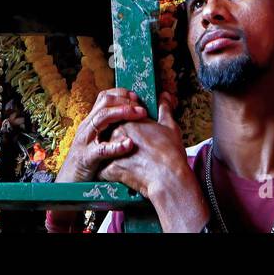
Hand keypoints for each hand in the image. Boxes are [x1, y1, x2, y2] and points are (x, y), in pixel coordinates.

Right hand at [55, 88, 147, 182]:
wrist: (67, 184)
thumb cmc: (87, 164)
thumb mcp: (96, 141)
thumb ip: (108, 130)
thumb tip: (131, 121)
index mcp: (90, 122)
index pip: (104, 98)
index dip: (121, 94)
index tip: (136, 97)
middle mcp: (86, 127)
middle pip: (104, 103)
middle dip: (125, 101)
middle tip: (142, 107)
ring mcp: (85, 142)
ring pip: (101, 119)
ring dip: (123, 113)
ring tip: (140, 114)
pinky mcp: (86, 158)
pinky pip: (101, 149)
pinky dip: (116, 146)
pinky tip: (129, 144)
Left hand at [97, 96, 210, 232]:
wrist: (168, 177)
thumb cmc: (171, 152)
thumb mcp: (170, 126)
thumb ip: (164, 109)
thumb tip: (164, 96)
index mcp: (129, 120)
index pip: (121, 116)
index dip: (127, 123)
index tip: (134, 131)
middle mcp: (116, 133)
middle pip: (109, 133)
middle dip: (115, 139)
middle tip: (129, 148)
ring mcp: (111, 151)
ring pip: (103, 151)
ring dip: (109, 154)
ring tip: (121, 161)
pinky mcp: (109, 169)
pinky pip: (102, 171)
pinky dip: (107, 173)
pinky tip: (116, 175)